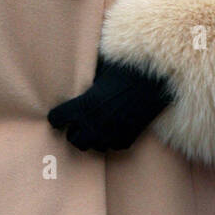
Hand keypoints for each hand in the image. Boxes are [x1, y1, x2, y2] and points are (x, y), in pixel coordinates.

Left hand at [47, 53, 174, 152]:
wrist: (157, 78)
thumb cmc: (126, 67)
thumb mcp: (99, 69)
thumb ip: (85, 77)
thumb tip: (74, 71)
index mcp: (83, 105)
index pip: (57, 119)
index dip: (57, 116)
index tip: (60, 114)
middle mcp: (94, 124)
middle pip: (73, 139)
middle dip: (74, 130)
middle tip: (77, 122)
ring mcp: (111, 133)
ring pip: (93, 147)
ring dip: (91, 138)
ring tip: (95, 127)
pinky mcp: (128, 138)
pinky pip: (113, 146)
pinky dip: (110, 140)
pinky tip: (112, 129)